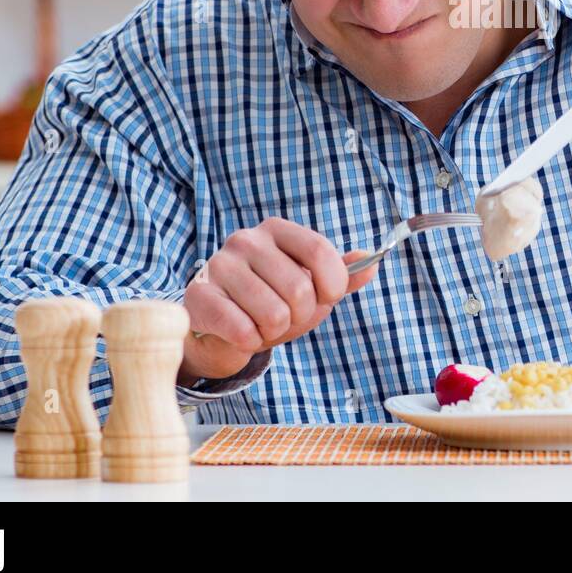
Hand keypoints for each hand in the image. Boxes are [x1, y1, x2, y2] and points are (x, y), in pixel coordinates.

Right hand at [178, 218, 379, 383]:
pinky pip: (243, 330)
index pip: (319, 251)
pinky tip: (240, 334)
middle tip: (285, 317)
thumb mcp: (309, 287)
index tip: (329, 299)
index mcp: (276, 230)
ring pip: (274, 313)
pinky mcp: (199, 297)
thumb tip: (372, 261)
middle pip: (299, 288)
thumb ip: (340, 275)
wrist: (216, 327)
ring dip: (274, 332)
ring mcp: (219, 266)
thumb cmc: (267, 302)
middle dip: (301, 316)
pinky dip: (250, 342)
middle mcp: (246, 240)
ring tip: (261, 324)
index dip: (333, 285)